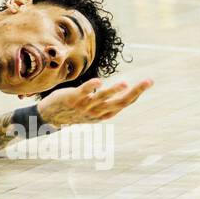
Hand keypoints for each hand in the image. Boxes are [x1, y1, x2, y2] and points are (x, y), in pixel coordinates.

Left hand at [37, 76, 152, 126]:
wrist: (50, 117)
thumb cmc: (74, 111)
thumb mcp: (93, 110)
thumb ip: (106, 104)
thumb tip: (120, 93)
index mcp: (104, 114)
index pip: (125, 103)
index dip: (137, 93)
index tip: (149, 82)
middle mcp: (97, 111)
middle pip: (120, 102)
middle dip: (136, 92)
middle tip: (149, 81)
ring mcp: (85, 106)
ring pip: (103, 98)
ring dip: (114, 91)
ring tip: (125, 83)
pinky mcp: (73, 98)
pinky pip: (84, 92)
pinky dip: (91, 87)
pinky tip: (99, 81)